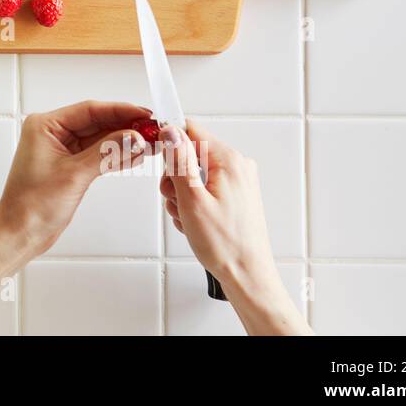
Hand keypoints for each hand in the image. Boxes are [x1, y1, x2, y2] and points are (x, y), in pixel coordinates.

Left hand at [0, 101, 150, 258]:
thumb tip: (134, 137)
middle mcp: (52, 133)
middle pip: (96, 122)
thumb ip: (107, 152)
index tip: (144, 114)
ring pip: (99, 139)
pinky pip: (97, 154)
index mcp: (45, 126)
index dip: (120, 111)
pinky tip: (135, 157)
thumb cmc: (33, 205)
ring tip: (150, 144)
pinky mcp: (69, 166)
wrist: (21, 234)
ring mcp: (61, 150)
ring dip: (123, 142)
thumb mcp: (75, 174)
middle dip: (125, 127)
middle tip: (153, 130)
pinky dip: (115, 156)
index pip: (89, 111)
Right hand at [160, 122, 310, 334]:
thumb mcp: (192, 200)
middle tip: (175, 200)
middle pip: (190, 153)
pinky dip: (194, 202)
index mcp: (229, 161)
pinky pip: (204, 188)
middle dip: (175, 176)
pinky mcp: (235, 196)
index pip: (191, 131)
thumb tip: (170, 131)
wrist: (247, 275)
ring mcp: (238, 182)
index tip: (158, 159)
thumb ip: (179, 161)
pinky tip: (194, 221)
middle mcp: (237, 167)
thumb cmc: (225, 245)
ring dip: (182, 194)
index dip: (169, 143)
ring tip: (186, 216)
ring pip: (194, 173)